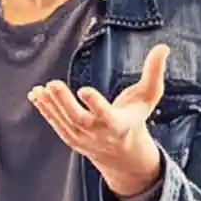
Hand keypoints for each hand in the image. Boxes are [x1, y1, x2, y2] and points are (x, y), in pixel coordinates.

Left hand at [30, 44, 169, 197]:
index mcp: (118, 124)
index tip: (83, 89)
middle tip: (52, 84)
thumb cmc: (136, 116)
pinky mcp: (71, 139)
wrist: (123, 153)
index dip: (95, 103)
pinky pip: (56, 124)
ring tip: (40, 88)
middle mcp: (99, 134)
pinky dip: (46, 110)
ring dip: (51, 105)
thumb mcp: (148, 96)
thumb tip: (164, 47)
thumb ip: (154, 72)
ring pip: (64, 122)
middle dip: (65, 103)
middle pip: (79, 120)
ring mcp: (83, 139)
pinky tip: (36, 95)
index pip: (106, 114)